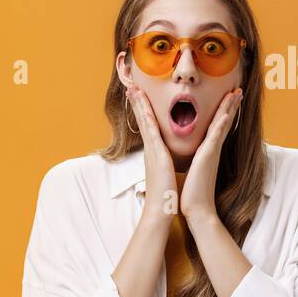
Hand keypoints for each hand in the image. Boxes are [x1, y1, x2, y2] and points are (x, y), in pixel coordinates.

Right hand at [124, 85, 177, 222]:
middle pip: (142, 120)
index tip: (139, 97)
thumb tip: (165, 162)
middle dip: (137, 103)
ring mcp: (151, 151)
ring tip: (133, 88)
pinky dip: (146, 117)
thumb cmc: (165, 195)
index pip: (148, 127)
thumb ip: (164, 165)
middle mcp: (150, 149)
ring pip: (144, 122)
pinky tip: (143, 106)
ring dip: (138, 104)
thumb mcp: (166, 175)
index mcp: (154, 153)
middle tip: (131, 86)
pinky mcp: (155, 155)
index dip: (143, 111)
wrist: (160, 211)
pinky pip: (151, 131)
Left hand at [180, 87, 242, 221]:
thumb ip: (197, 160)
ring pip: (222, 125)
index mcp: (207, 151)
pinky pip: (216, 138)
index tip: (228, 98)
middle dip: (231, 105)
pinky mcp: (207, 158)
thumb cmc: (193, 192)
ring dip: (229, 109)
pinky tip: (225, 115)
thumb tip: (195, 157)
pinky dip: (221, 126)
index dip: (223, 112)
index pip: (217, 127)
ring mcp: (212, 152)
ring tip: (236, 93)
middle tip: (238, 89)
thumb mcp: (194, 170)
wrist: (196, 209)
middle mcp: (212, 149)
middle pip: (224, 122)